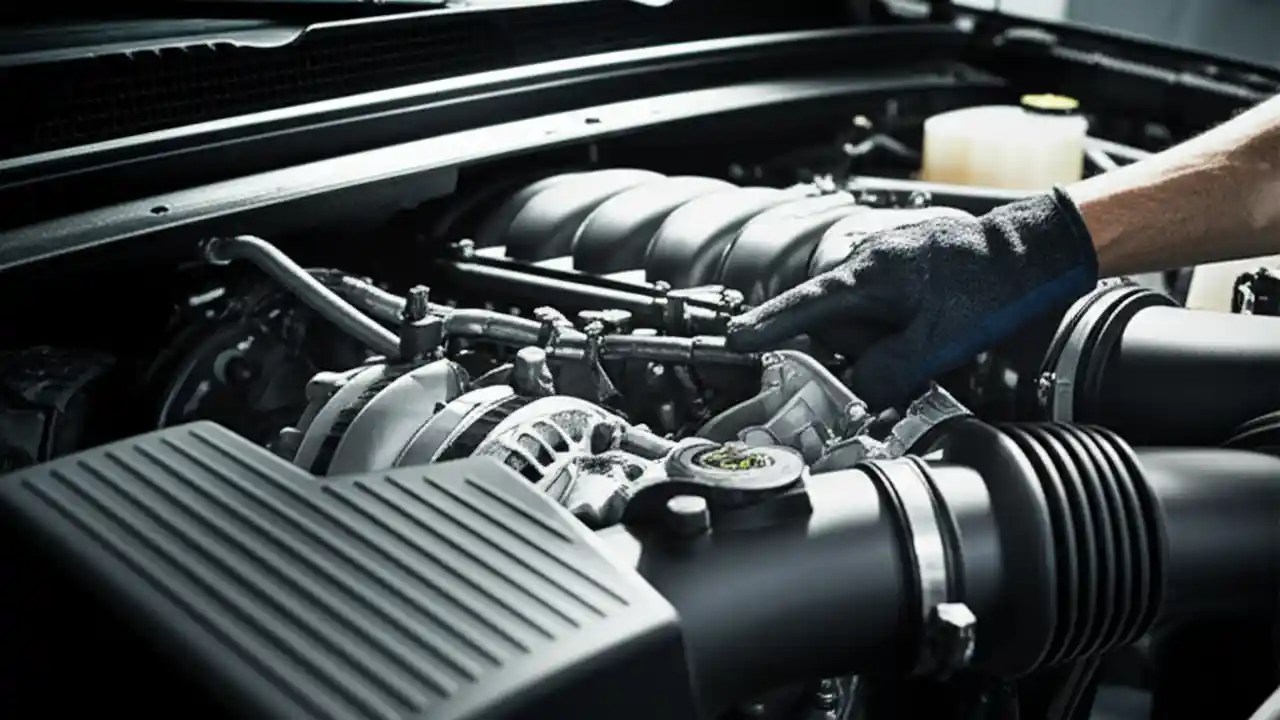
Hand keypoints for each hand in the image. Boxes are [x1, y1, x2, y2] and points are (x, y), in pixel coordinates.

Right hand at [726, 189, 1098, 408]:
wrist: (1032, 250)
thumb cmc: (990, 287)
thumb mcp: (937, 343)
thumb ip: (887, 373)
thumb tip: (853, 397)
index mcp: (868, 277)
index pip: (804, 306)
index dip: (768, 326)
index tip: (736, 339)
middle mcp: (868, 261)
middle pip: (836, 322)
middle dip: (860, 348)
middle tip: (905, 357)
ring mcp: (885, 258)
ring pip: (861, 315)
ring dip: (883, 337)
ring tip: (930, 336)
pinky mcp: (902, 261)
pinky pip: (881, 301)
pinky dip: (896, 322)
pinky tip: (931, 323)